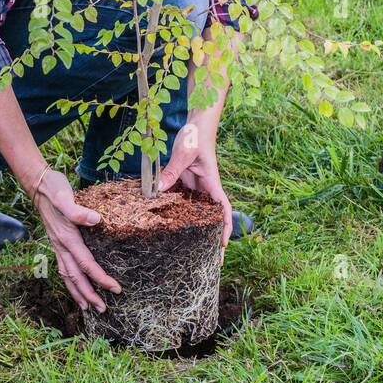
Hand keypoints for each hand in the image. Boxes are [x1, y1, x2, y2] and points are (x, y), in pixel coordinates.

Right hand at [29, 167, 120, 312]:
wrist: (38, 184)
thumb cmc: (54, 189)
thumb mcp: (66, 196)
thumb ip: (78, 210)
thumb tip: (97, 220)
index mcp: (67, 237)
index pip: (86, 264)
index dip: (100, 278)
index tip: (115, 288)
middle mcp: (61, 245)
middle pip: (75, 276)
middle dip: (89, 295)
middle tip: (103, 309)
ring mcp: (57, 245)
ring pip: (67, 275)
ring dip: (77, 292)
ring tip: (87, 307)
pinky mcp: (56, 242)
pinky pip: (62, 267)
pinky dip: (69, 281)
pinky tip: (74, 285)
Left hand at [160, 122, 232, 248]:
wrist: (196, 123)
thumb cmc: (195, 135)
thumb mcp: (183, 153)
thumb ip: (172, 172)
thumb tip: (157, 192)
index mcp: (211, 183)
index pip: (222, 209)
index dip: (225, 228)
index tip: (223, 246)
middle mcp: (205, 187)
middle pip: (209, 216)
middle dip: (210, 237)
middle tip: (206, 259)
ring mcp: (195, 185)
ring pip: (194, 209)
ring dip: (192, 226)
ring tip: (184, 248)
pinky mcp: (185, 181)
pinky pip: (180, 198)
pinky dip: (174, 209)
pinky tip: (165, 221)